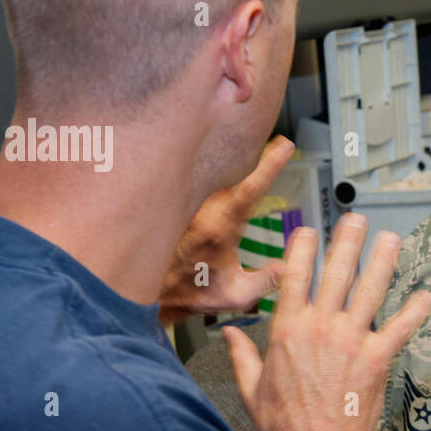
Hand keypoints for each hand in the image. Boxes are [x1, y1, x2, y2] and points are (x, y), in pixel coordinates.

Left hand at [157, 135, 294, 325]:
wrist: (141, 296)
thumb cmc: (189, 295)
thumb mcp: (235, 296)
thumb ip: (265, 280)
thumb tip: (289, 267)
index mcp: (220, 230)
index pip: (250, 190)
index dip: (269, 165)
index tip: (284, 146)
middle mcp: (200, 211)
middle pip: (227, 166)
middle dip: (247, 147)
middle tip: (266, 133)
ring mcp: (182, 203)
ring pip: (205, 166)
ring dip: (222, 152)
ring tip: (241, 138)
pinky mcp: (166, 200)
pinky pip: (187, 174)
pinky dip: (200, 163)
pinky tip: (207, 153)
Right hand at [223, 213, 430, 430]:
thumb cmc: (282, 425)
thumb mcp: (250, 388)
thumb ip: (242, 355)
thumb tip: (227, 334)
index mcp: (288, 329)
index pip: (295, 276)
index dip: (302, 249)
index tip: (309, 230)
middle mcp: (321, 327)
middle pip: (338, 272)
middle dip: (348, 241)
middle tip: (357, 219)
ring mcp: (351, 340)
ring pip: (371, 290)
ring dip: (384, 261)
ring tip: (391, 240)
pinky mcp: (377, 358)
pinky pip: (400, 327)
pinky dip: (415, 311)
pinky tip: (426, 296)